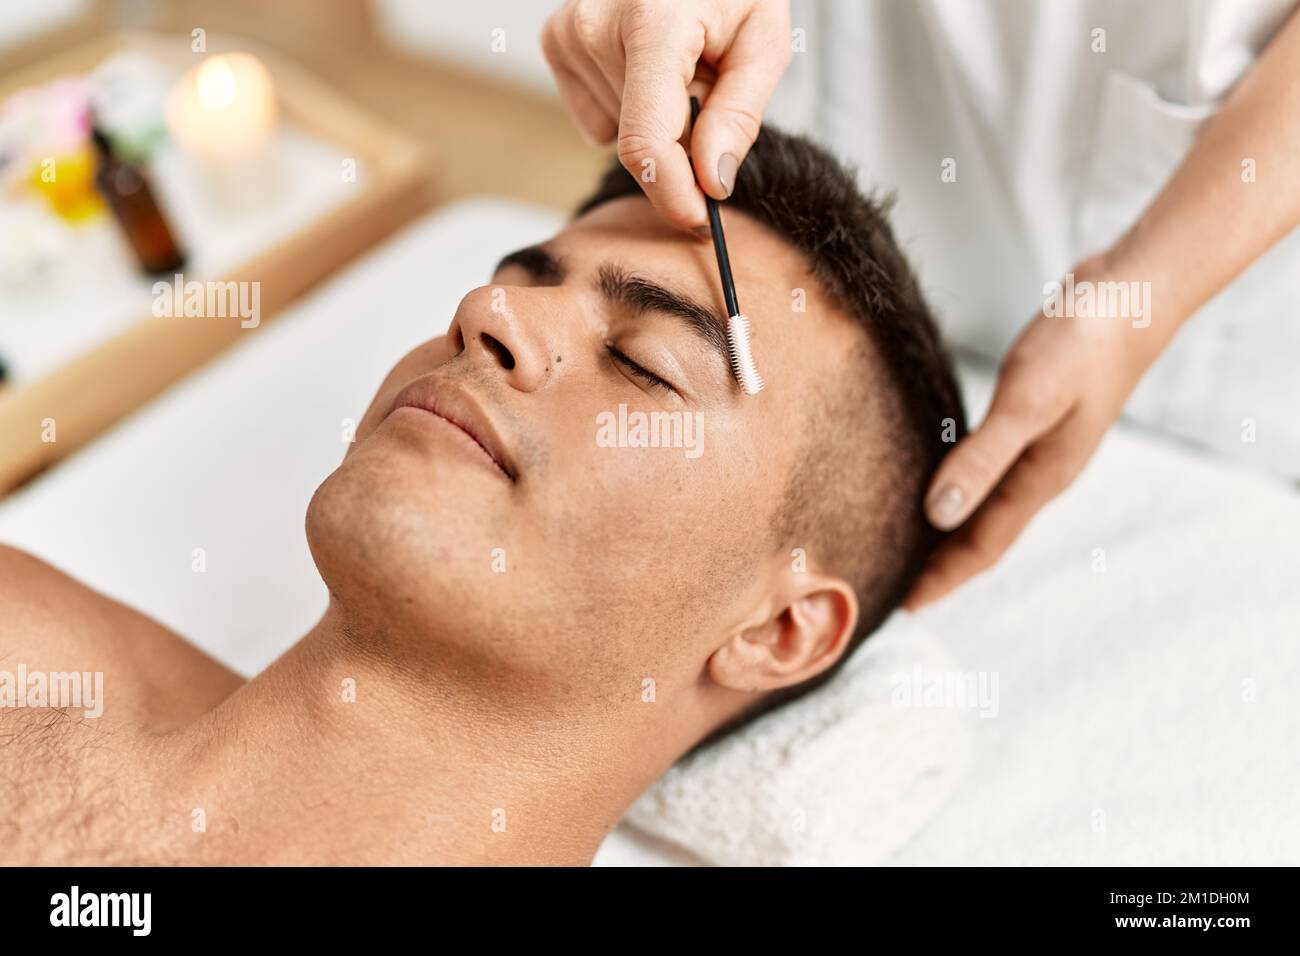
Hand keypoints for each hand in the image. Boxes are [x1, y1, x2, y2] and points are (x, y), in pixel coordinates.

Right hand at [542, 0, 791, 228]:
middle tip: (708, 86)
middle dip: (681, 140)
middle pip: (639, 141)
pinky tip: (647, 62)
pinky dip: (627, 104)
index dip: (672, 195)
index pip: (647, 143)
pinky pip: (597, 117)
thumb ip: (738, 115)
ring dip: (658, 116)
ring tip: (679, 61)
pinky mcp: (557, 40)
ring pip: (619, 132)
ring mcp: (570, 32)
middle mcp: (597, 24)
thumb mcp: (765, 39)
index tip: (697, 221)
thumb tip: (710, 183)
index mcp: (654, 21)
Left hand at [904, 256, 1179, 608]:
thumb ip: (983, 459)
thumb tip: (938, 517)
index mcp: (1041, 479)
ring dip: (950, 529)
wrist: (1131, 293)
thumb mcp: (1026, 402)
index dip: (943, 579)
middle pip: (984, 534)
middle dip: (942, 564)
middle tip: (893, 586)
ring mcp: (1041, 446)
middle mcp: (1041, 472)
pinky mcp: (1035, 417)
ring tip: (909, 545)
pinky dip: (962, 486)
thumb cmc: (1081, 344)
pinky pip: (990, 469)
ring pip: (987, 504)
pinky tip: (939, 480)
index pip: (984, 547)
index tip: (904, 607)